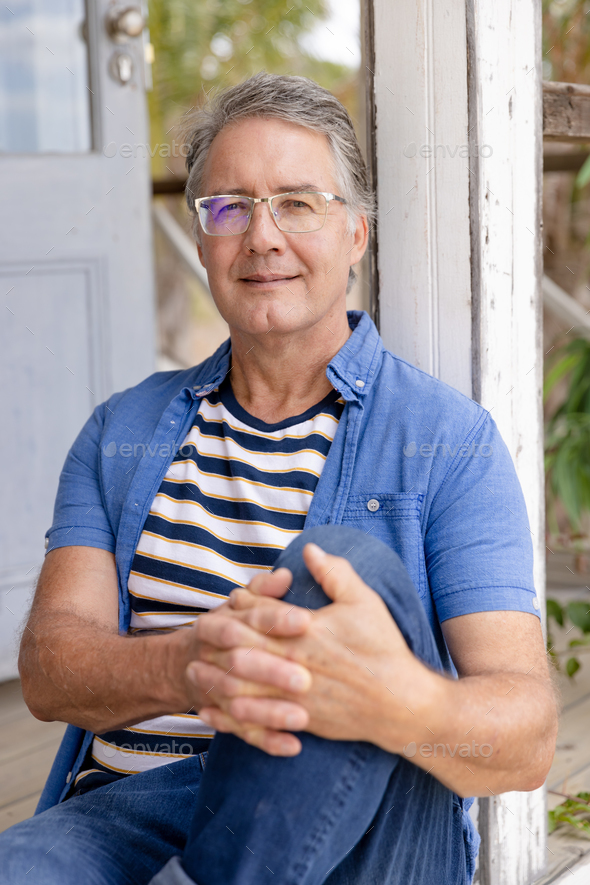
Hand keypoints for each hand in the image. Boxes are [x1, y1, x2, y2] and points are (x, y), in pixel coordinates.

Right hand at [185, 566, 313, 754]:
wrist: (186, 664)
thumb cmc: (230, 627)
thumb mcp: (241, 603)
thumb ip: (263, 591)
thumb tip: (285, 576)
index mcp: (215, 623)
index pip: (245, 618)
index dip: (275, 618)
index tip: (306, 620)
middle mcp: (210, 656)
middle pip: (239, 662)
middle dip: (272, 670)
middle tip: (306, 678)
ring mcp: (213, 689)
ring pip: (238, 702)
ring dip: (270, 711)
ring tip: (303, 717)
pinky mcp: (222, 717)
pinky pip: (243, 732)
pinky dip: (267, 740)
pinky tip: (293, 745)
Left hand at [189, 544, 435, 755]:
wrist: (400, 704)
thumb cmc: (383, 649)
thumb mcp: (364, 602)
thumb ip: (335, 573)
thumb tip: (310, 548)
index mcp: (305, 631)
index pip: (260, 612)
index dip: (243, 603)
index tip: (234, 597)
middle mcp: (293, 663)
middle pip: (241, 647)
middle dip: (219, 637)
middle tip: (201, 628)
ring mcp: (292, 695)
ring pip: (240, 686)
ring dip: (214, 677)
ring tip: (194, 670)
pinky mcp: (296, 720)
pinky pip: (253, 720)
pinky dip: (228, 715)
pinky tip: (212, 711)